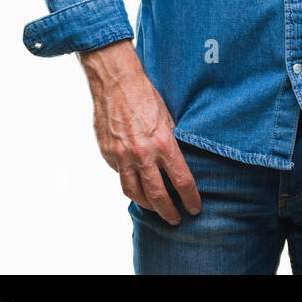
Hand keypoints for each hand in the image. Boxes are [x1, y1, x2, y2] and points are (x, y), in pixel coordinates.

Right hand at [78, 39, 200, 224]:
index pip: (182, 180)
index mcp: (163, 143)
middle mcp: (142, 154)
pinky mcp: (107, 153)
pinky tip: (137, 185)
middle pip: (157, 195)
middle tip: (176, 219)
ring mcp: (121, 156)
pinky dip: (130, 184)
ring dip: (146, 205)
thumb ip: (172, 142)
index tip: (195, 208)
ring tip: (156, 209)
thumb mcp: (169, 118)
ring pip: (134, 192)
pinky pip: (120, 176)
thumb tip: (179, 164)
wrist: (117, 82)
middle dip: (168, 211)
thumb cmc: (147, 96)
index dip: (190, 198)